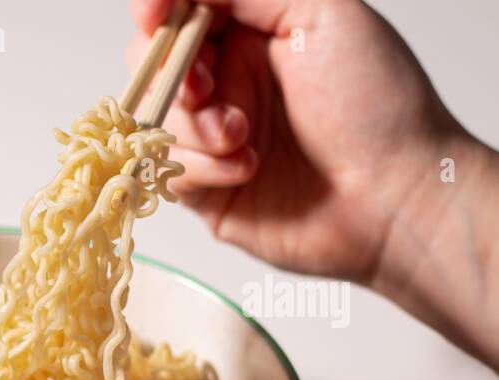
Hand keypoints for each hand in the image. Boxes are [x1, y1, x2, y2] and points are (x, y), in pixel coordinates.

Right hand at [128, 0, 498, 365]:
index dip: (157, 10)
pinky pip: (166, 168)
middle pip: (153, 62)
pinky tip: (247, 168)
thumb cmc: (376, 104)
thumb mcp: (323, 13)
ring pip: (154, 117)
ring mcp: (212, 135)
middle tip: (205, 88)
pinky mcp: (205, 187)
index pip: (180, 10)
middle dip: (172, 73)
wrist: (393, 195)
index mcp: (252, 32)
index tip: (154, 15)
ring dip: (193, 126)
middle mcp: (228, 80)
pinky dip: (201, 167)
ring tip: (244, 138)